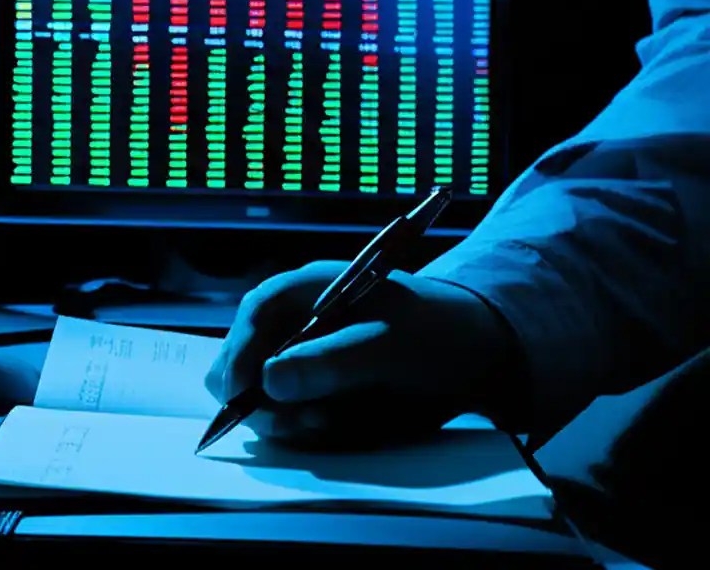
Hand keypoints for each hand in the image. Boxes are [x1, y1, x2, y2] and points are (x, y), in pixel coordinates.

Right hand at [205, 260, 521, 447]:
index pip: (254, 315)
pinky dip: (303, 427)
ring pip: (260, 394)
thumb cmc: (435, 335)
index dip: (240, 355)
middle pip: (242, 358)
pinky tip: (333, 425)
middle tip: (296, 422)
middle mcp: (293, 320)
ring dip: (285, 417)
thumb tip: (269, 381)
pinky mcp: (309, 387)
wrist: (474, 358)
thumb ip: (332, 362)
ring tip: (327, 422)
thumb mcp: (391, 346)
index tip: (241, 398)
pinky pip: (286, 414)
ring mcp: (299, 356)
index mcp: (308, 288)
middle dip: (260, 396)